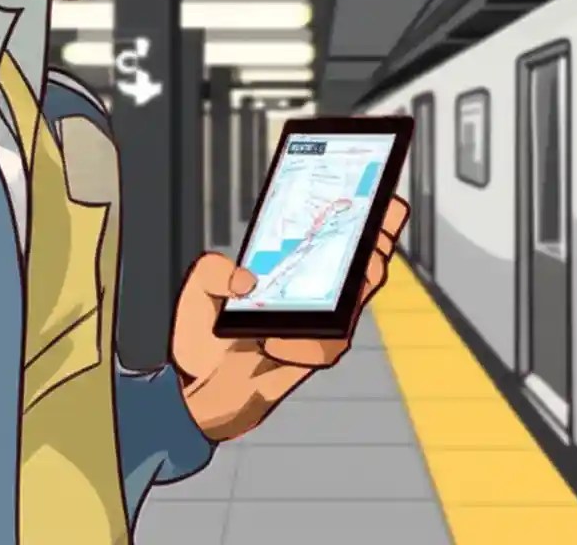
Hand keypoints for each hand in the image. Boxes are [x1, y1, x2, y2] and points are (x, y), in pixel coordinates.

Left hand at [170, 196, 409, 440]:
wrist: (196, 384)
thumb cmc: (205, 332)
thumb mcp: (200, 286)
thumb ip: (213, 270)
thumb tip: (246, 280)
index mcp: (296, 267)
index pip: (336, 236)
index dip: (362, 215)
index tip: (378, 193)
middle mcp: (316, 293)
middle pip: (364, 263)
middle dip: (380, 240)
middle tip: (380, 224)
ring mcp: (319, 324)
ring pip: (357, 301)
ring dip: (361, 281)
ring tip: (358, 267)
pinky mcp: (312, 356)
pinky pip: (326, 346)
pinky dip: (305, 343)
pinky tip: (274, 342)